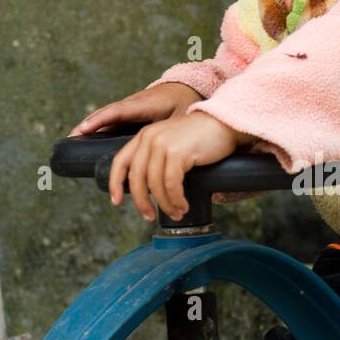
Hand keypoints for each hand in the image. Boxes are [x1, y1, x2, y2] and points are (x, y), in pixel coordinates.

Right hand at [67, 82, 202, 136]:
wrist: (184, 88)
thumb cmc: (185, 103)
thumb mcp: (182, 115)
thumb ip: (175, 129)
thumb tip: (172, 148)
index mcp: (144, 104)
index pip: (119, 111)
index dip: (102, 120)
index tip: (86, 128)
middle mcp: (131, 104)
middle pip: (106, 114)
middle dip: (88, 124)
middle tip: (71, 137)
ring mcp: (127, 108)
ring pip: (105, 117)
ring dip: (89, 127)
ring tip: (71, 140)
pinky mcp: (128, 114)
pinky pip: (109, 120)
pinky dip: (96, 127)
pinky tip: (85, 139)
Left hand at [108, 111, 251, 221]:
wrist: (225, 123)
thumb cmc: (202, 138)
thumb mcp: (172, 144)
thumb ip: (157, 157)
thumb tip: (149, 189)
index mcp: (144, 135)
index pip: (120, 161)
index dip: (115, 183)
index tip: (116, 201)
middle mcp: (150, 138)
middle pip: (136, 178)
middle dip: (142, 202)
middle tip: (150, 216)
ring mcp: (163, 144)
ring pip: (155, 184)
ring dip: (165, 204)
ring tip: (176, 213)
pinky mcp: (178, 152)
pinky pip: (171, 184)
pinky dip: (176, 199)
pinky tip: (183, 205)